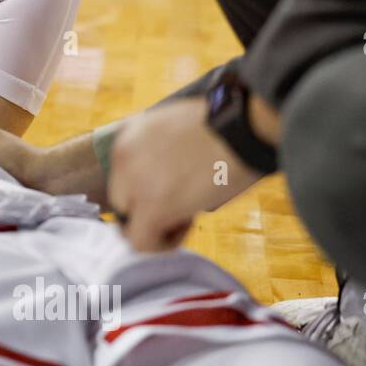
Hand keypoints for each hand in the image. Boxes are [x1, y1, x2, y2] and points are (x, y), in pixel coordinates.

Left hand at [108, 97, 262, 252]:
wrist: (242, 125)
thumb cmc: (226, 122)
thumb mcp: (178, 124)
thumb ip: (159, 147)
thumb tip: (166, 173)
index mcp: (128, 135)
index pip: (122, 175)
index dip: (148, 186)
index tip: (179, 183)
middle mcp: (123, 157)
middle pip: (122, 198)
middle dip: (150, 205)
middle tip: (186, 199)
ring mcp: (134, 182)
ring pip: (128, 223)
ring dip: (156, 224)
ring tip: (188, 212)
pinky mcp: (152, 206)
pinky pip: (141, 242)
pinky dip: (162, 243)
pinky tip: (188, 224)